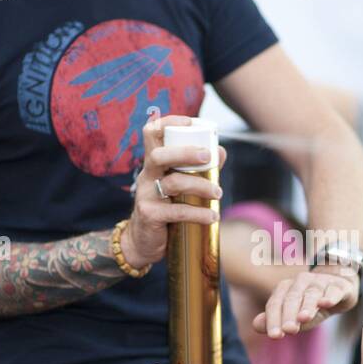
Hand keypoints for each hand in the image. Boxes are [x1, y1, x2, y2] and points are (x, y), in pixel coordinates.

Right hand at [120, 113, 227, 268]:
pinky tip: (212, 216)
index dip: (169, 122)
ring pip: (173, 183)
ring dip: (200, 186)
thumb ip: (198, 168)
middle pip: (159, 155)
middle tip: (207, 156)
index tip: (192, 123)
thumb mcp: (178, 185)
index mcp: (153, 163)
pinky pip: (176, 211)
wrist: (142, 241)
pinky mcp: (150, 215)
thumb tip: (220, 152)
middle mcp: (146, 175)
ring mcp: (145, 195)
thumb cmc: (165, 208)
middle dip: (185, 152)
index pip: (151, 133)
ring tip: (218, 193)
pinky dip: (198, 213)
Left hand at [253, 264, 359, 336]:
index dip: (274, 319)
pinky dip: (330, 296)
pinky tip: (326, 303)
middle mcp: (301, 282)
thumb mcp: (294, 315)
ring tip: (304, 318)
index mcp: (285, 288)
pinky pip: (333, 290)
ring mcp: (321, 282)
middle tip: (288, 330)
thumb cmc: (311, 305)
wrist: (340, 288)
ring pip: (312, 293)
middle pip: (292, 297)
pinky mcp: (339, 286)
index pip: (275, 303)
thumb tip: (256, 325)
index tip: (275, 336)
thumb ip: (275, 319)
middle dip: (289, 314)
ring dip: (308, 305)